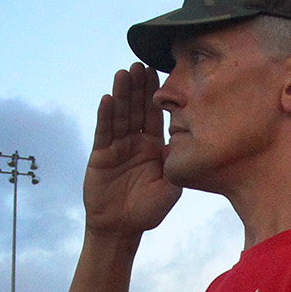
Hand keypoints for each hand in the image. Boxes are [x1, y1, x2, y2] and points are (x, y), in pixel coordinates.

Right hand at [84, 65, 182, 236]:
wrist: (121, 228)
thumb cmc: (148, 210)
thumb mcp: (171, 187)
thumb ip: (177, 164)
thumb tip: (189, 141)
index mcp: (153, 147)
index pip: (154, 115)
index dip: (155, 94)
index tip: (157, 72)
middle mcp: (135, 142)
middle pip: (136, 109)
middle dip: (137, 87)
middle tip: (139, 63)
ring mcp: (117, 147)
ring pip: (120, 116)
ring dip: (121, 94)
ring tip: (123, 73)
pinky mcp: (101, 155)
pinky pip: (104, 132)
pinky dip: (106, 116)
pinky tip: (108, 99)